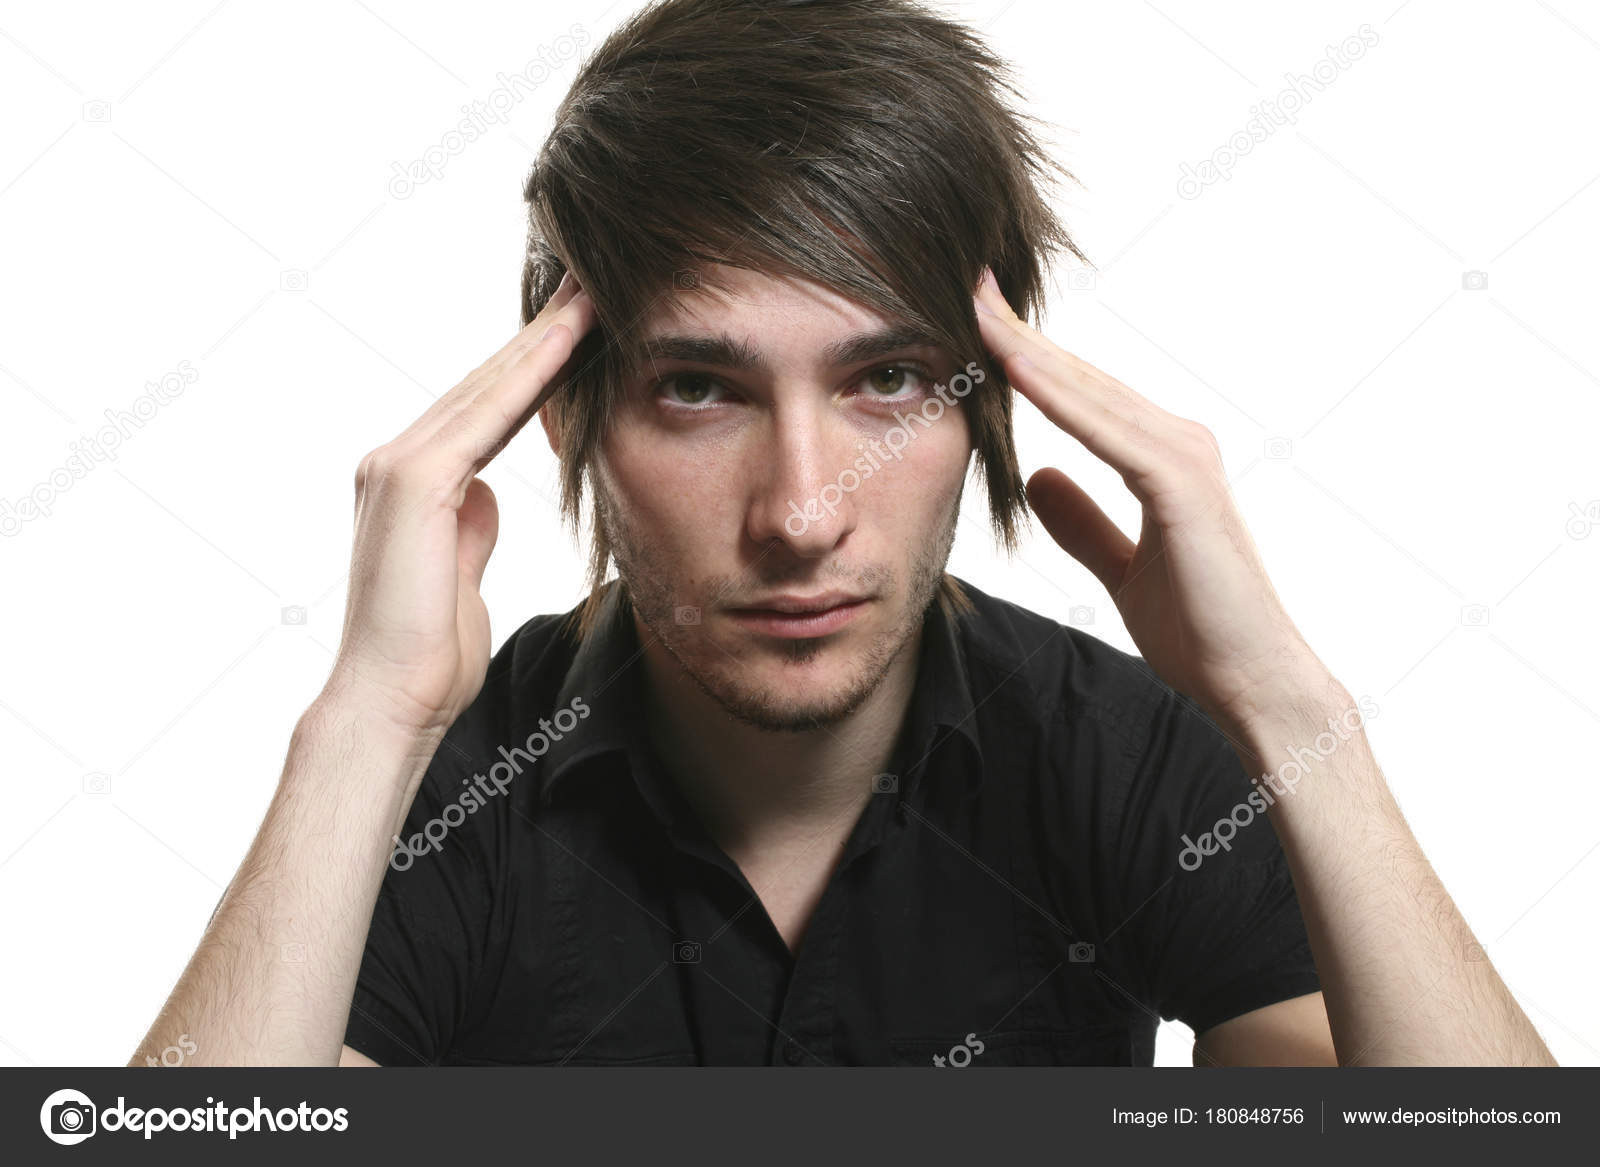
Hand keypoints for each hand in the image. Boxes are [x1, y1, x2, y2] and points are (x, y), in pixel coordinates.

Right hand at [323, 272, 596, 740]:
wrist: (392, 702)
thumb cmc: (428, 656)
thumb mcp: (461, 576)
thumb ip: (469, 527)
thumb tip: (484, 496)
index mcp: (414, 483)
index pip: (485, 409)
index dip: (533, 366)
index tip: (580, 327)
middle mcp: (399, 460)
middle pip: (486, 383)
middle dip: (542, 333)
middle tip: (591, 279)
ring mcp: (399, 465)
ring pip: (487, 385)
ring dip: (544, 336)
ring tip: (592, 289)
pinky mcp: (414, 480)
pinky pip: (485, 413)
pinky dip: (530, 372)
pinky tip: (570, 336)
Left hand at [972, 267, 1329, 734]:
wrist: (1251, 682)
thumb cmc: (1201, 630)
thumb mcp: (1120, 570)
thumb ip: (1083, 523)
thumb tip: (1038, 477)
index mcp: (1160, 458)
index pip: (1079, 396)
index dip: (1027, 356)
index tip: (976, 320)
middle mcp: (1177, 443)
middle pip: (1082, 377)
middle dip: (1022, 332)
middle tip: (968, 283)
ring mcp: (1185, 459)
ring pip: (1092, 393)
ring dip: (1032, 350)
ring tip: (979, 309)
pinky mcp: (1182, 488)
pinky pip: (1110, 434)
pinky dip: (1062, 399)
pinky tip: (1018, 369)